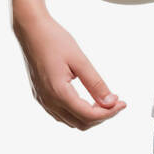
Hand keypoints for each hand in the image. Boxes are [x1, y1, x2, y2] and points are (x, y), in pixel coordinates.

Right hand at [13, 10, 126, 130]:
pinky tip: (88, 100)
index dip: (109, 112)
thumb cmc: (55, 41)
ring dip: (90, 116)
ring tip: (104, 101)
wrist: (31, 30)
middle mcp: (48, 101)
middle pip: (81, 123)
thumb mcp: (80, 60)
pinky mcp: (40, 95)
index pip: (88, 115)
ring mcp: (42, 100)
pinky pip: (61, 114)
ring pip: (71, 121)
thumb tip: (111, 102)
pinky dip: (77, 112)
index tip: (122, 102)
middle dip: (101, 116)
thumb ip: (95, 84)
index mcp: (59, 93)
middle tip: (116, 101)